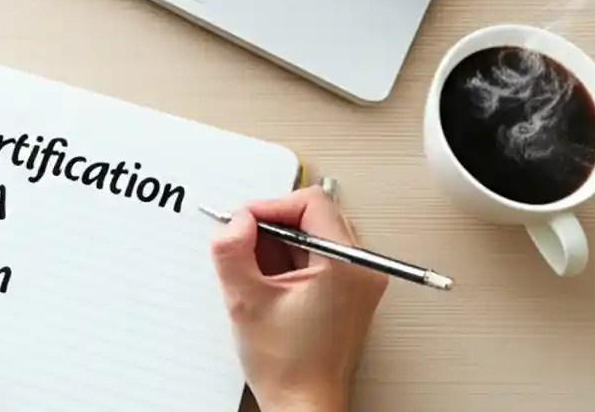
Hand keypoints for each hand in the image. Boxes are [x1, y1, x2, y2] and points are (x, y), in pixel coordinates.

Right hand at [210, 188, 387, 411]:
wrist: (304, 405)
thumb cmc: (287, 366)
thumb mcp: (246, 301)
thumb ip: (233, 251)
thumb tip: (235, 221)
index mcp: (345, 265)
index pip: (311, 202)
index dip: (270, 206)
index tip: (243, 222)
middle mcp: (361, 269)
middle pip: (315, 214)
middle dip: (273, 224)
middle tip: (244, 242)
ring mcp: (358, 281)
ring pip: (314, 234)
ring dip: (279, 243)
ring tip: (255, 269)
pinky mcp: (348, 292)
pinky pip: (318, 256)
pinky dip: (289, 259)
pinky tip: (268, 282)